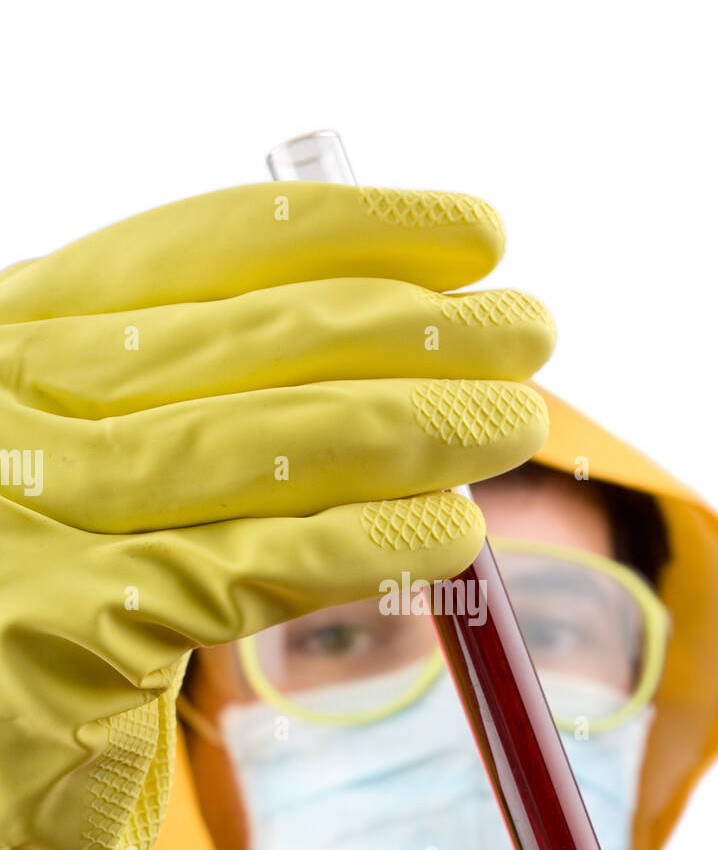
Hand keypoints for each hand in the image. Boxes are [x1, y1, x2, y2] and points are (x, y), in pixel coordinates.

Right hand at [0, 180, 553, 849]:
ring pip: (273, 440)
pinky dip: (368, 544)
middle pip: (265, 335)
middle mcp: (28, 392)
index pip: (218, 243)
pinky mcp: (75, 619)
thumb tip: (399, 367)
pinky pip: (256, 565)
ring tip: (514, 426)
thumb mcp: (98, 460)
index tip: (479, 234)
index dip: (365, 230)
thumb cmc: (44, 590)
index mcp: (34, 327)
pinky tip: (450, 535)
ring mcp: (44, 503)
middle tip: (534, 332)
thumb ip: (207, 404)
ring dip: (418, 427)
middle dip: (421, 329)